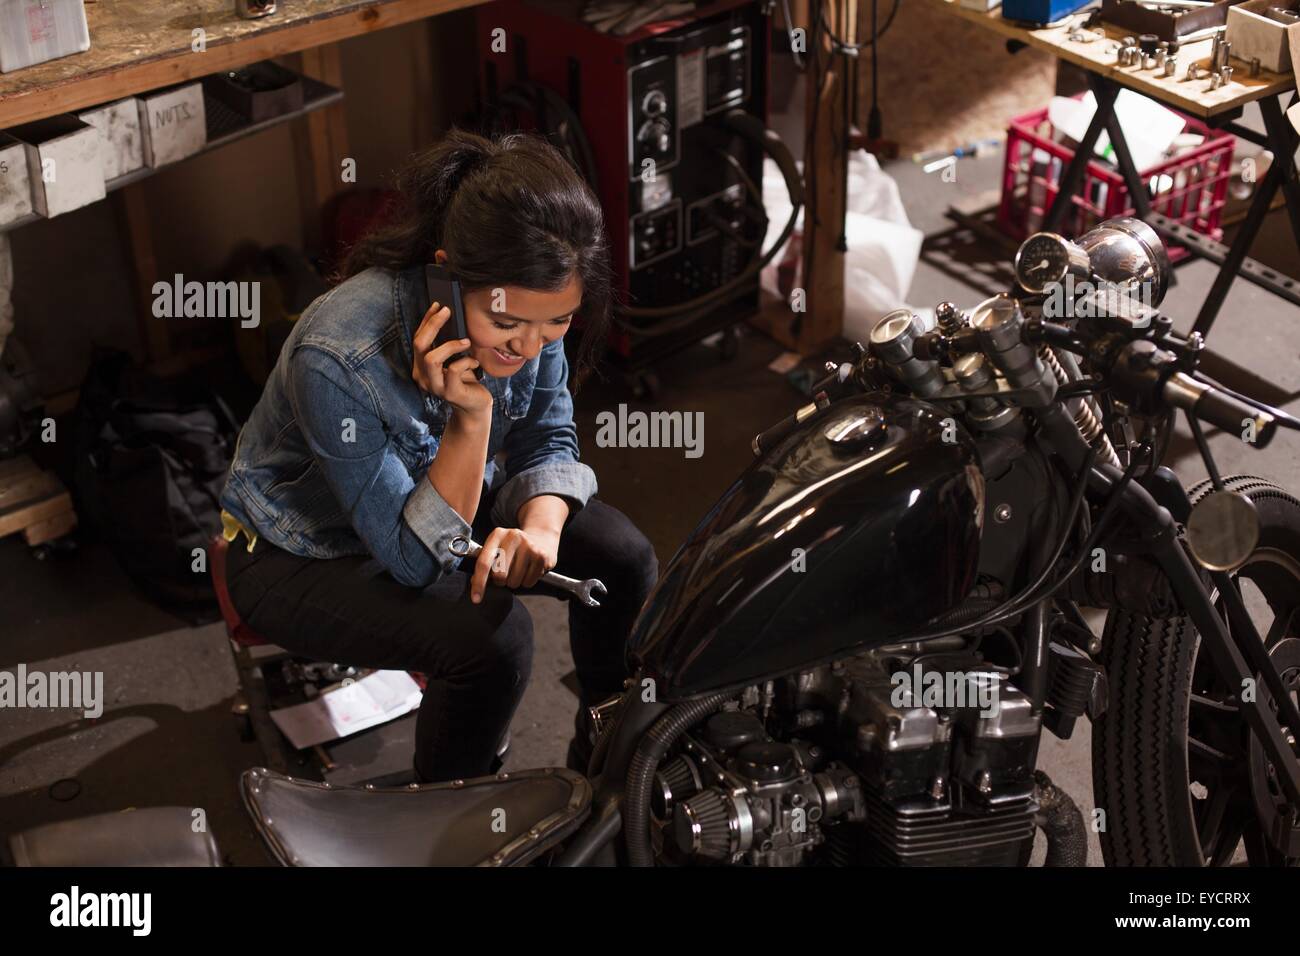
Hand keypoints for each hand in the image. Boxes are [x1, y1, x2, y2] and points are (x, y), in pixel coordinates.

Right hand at [412, 301, 491, 420]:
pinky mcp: (450, 392)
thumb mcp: (454, 359)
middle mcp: (422, 376)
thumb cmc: (465, 380)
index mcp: (421, 366)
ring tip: (466, 342)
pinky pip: (453, 370)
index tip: (438, 305)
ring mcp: (434, 386)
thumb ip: (447, 345)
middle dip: (433, 324)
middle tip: (448, 311)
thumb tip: (449, 316)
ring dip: (450, 345)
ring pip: (431, 358)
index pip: (418, 338)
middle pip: (419, 344)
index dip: (426, 320)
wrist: (474, 407)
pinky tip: (474, 362)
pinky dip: (466, 361)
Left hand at [470, 526, 561, 602]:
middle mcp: (513, 537)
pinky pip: (528, 583)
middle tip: (507, 573)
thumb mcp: (498, 549)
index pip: (484, 562)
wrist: (541, 539)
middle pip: (499, 575)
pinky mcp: (541, 556)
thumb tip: (475, 582)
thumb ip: (485, 563)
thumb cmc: (515, 548)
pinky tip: (529, 570)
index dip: (479, 583)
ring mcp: (529, 546)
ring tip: (520, 570)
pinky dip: (527, 582)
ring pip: (514, 581)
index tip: (475, 598)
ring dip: (515, 582)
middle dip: (501, 581)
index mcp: (497, 534)